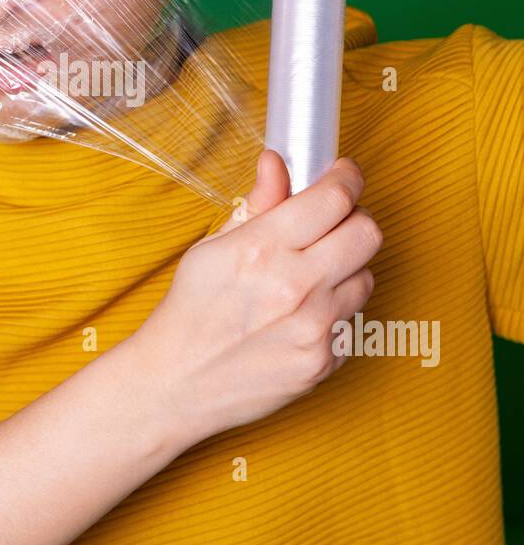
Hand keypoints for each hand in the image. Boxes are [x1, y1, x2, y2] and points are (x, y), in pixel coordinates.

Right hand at [129, 151, 381, 448]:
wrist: (177, 383)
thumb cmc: (192, 311)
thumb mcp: (212, 247)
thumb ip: (257, 202)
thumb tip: (278, 161)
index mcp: (261, 249)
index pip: (335, 198)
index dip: (347, 177)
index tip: (343, 174)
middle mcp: (294, 287)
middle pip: (367, 232)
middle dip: (354, 218)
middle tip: (333, 221)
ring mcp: (314, 328)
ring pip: (367, 275)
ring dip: (346, 268)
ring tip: (310, 276)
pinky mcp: (324, 361)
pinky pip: (353, 320)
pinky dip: (335, 311)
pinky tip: (302, 315)